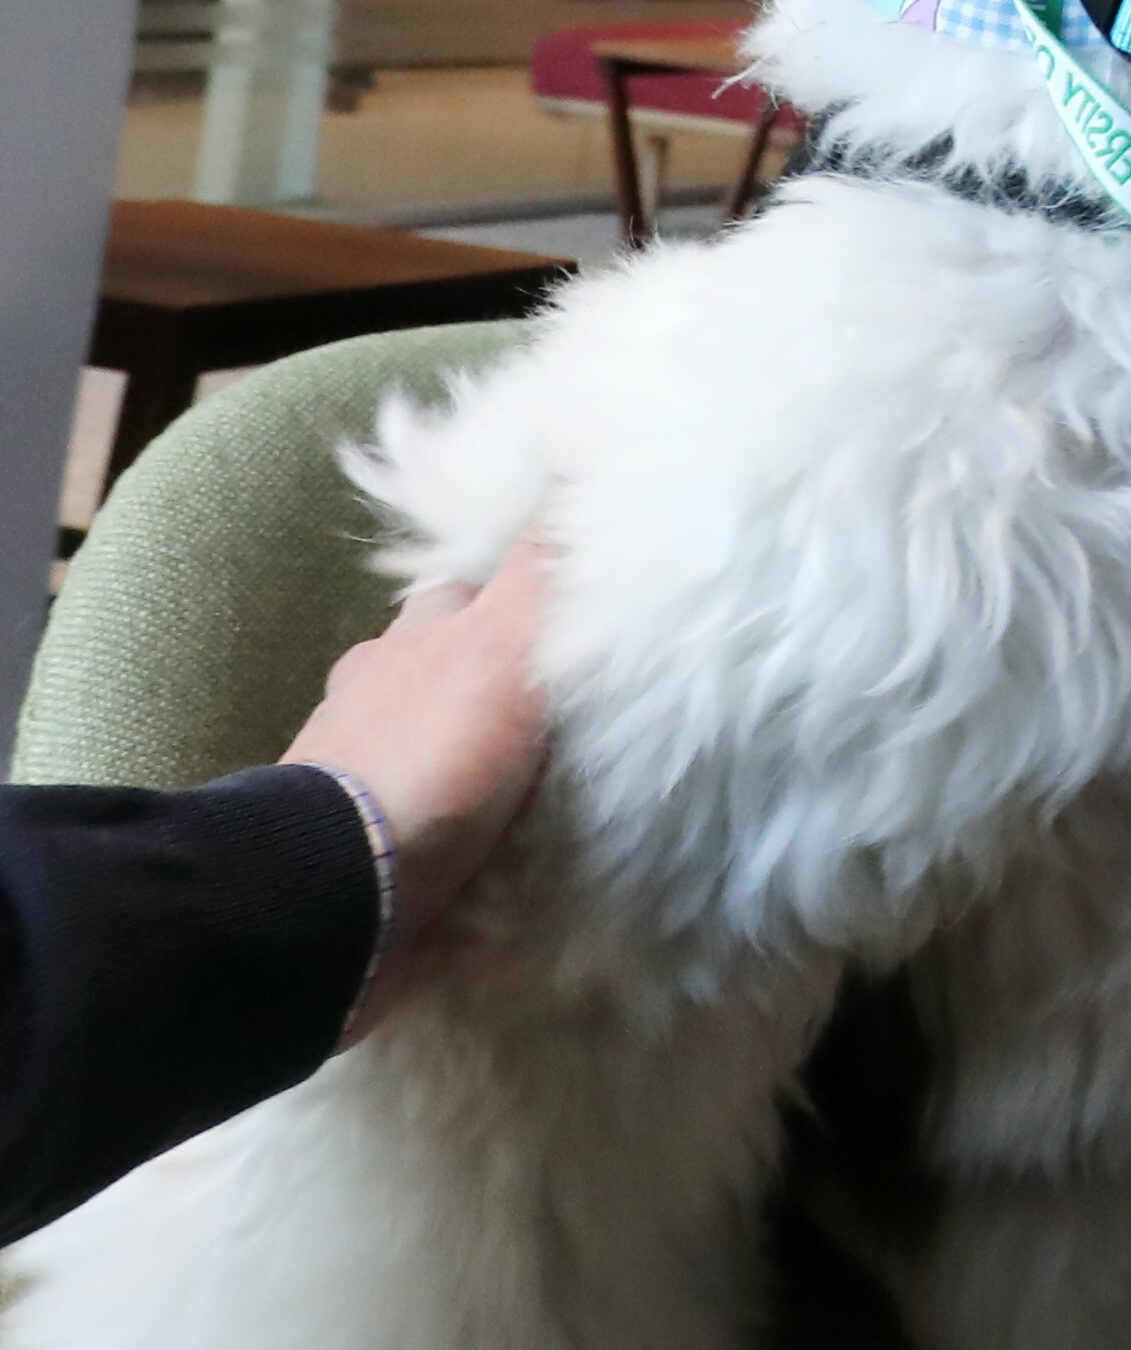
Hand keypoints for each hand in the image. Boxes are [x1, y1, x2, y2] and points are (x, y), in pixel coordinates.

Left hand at [287, 536, 556, 1029]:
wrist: (337, 886)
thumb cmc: (434, 757)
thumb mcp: (506, 646)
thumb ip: (538, 570)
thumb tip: (572, 463)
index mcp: (408, 640)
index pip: (467, 587)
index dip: (514, 582)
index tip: (563, 589)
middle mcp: (372, 690)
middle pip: (437, 657)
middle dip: (480, 662)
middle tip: (550, 685)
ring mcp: (353, 766)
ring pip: (418, 732)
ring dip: (460, 742)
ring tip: (519, 765)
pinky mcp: (353, 842)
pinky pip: (411, 809)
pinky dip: (441, 808)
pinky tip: (475, 828)